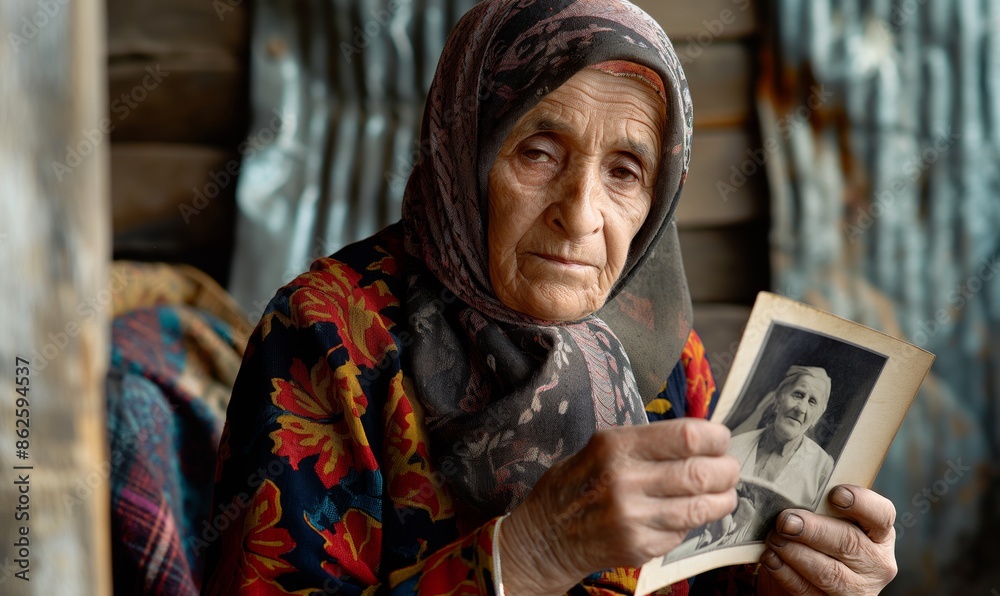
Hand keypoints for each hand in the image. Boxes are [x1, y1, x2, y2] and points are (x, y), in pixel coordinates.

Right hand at [499, 418, 739, 594]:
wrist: (545, 536)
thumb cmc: (577, 484)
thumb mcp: (600, 447)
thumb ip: (646, 442)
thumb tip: (700, 437)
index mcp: (615, 445)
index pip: (687, 436)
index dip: (715, 438)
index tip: (720, 440)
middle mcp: (624, 480)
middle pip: (701, 472)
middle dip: (727, 469)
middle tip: (730, 468)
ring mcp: (632, 517)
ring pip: (702, 506)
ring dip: (723, 498)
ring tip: (724, 493)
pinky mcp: (639, 547)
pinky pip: (684, 531)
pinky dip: (695, 521)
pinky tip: (691, 513)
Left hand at [757, 485, 896, 594]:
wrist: (809, 578)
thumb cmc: (819, 539)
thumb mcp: (828, 520)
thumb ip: (821, 506)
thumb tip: (793, 487)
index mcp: (879, 534)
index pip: (882, 515)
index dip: (861, 503)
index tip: (836, 494)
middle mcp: (876, 563)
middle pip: (849, 543)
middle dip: (813, 530)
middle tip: (786, 520)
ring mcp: (858, 589)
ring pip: (828, 572)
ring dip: (796, 553)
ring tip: (774, 539)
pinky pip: (808, 591)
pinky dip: (786, 574)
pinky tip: (771, 558)